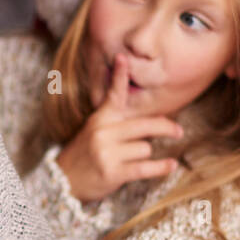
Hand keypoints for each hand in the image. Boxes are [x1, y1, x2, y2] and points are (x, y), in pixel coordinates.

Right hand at [56, 52, 182, 202]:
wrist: (62, 182)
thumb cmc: (84, 157)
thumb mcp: (93, 133)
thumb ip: (115, 123)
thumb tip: (151, 121)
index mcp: (99, 120)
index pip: (113, 95)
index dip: (119, 76)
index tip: (123, 58)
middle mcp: (103, 132)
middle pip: (145, 125)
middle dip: (165, 128)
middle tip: (178, 131)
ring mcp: (107, 152)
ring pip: (145, 148)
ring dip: (144, 155)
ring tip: (130, 161)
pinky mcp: (113, 172)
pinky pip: (145, 167)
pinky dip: (161, 168)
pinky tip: (171, 165)